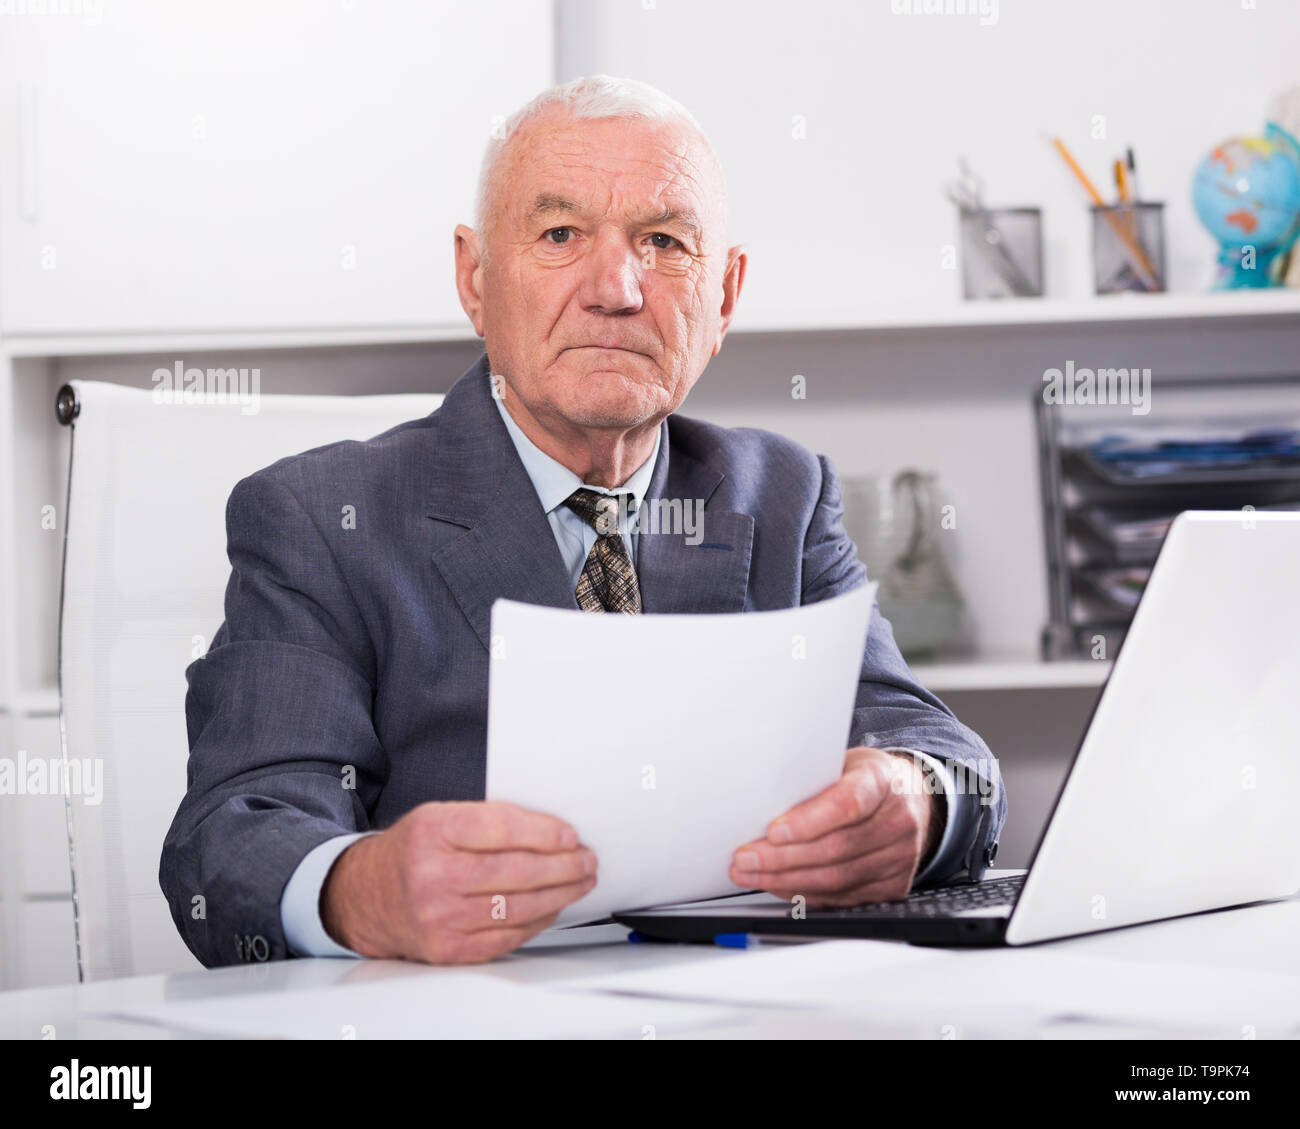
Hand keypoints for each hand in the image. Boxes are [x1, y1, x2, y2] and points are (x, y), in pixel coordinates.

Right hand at [320, 801, 596, 963]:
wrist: (365, 896)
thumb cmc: (411, 852)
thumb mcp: (439, 817)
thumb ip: (488, 821)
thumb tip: (550, 831)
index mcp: (433, 831)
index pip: (503, 829)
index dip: (545, 832)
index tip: (570, 835)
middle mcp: (434, 875)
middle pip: (516, 871)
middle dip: (563, 865)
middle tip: (586, 859)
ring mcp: (440, 917)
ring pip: (517, 907)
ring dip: (559, 894)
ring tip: (579, 881)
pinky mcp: (448, 949)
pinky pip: (507, 936)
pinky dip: (537, 922)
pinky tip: (552, 908)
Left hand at [729, 747, 939, 905]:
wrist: (910, 798)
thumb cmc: (864, 778)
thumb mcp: (842, 762)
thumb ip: (811, 778)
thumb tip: (759, 801)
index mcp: (882, 781)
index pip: (847, 804)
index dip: (808, 821)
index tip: (772, 831)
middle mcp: (898, 820)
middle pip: (836, 848)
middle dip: (782, 858)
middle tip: (745, 858)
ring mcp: (899, 857)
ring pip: (837, 879)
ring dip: (786, 880)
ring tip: (752, 874)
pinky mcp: (893, 885)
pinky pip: (843, 897)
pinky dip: (805, 894)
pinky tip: (779, 885)